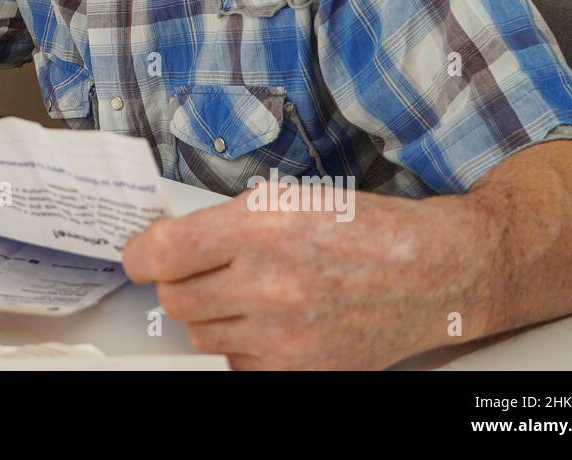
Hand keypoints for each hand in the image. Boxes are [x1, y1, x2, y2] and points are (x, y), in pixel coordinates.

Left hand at [121, 181, 472, 368]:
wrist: (431, 274)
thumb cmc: (362, 229)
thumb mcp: (286, 199)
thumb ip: (221, 222)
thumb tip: (163, 244)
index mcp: (262, 228)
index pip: (162, 252)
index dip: (140, 254)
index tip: (140, 255)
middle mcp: (270, 285)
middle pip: (174, 299)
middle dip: (180, 282)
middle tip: (204, 270)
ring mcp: (285, 336)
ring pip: (200, 334)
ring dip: (211, 315)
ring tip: (249, 294)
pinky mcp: (299, 372)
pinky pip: (234, 362)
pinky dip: (241, 345)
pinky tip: (269, 322)